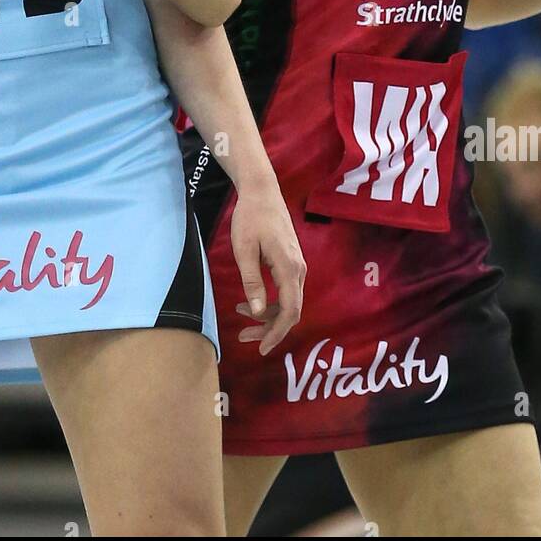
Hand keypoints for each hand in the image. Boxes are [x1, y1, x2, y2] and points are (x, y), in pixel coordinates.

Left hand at [230, 182, 305, 354]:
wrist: (262, 191)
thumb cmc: (250, 217)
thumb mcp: (244, 250)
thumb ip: (252, 282)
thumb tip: (259, 312)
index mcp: (289, 268)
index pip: (290, 311)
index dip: (277, 333)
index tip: (262, 349)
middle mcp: (299, 269)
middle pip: (291, 310)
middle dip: (269, 328)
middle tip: (243, 337)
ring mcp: (297, 265)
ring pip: (288, 302)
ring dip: (267, 316)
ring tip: (241, 318)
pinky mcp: (291, 262)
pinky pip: (286, 291)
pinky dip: (270, 302)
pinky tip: (250, 303)